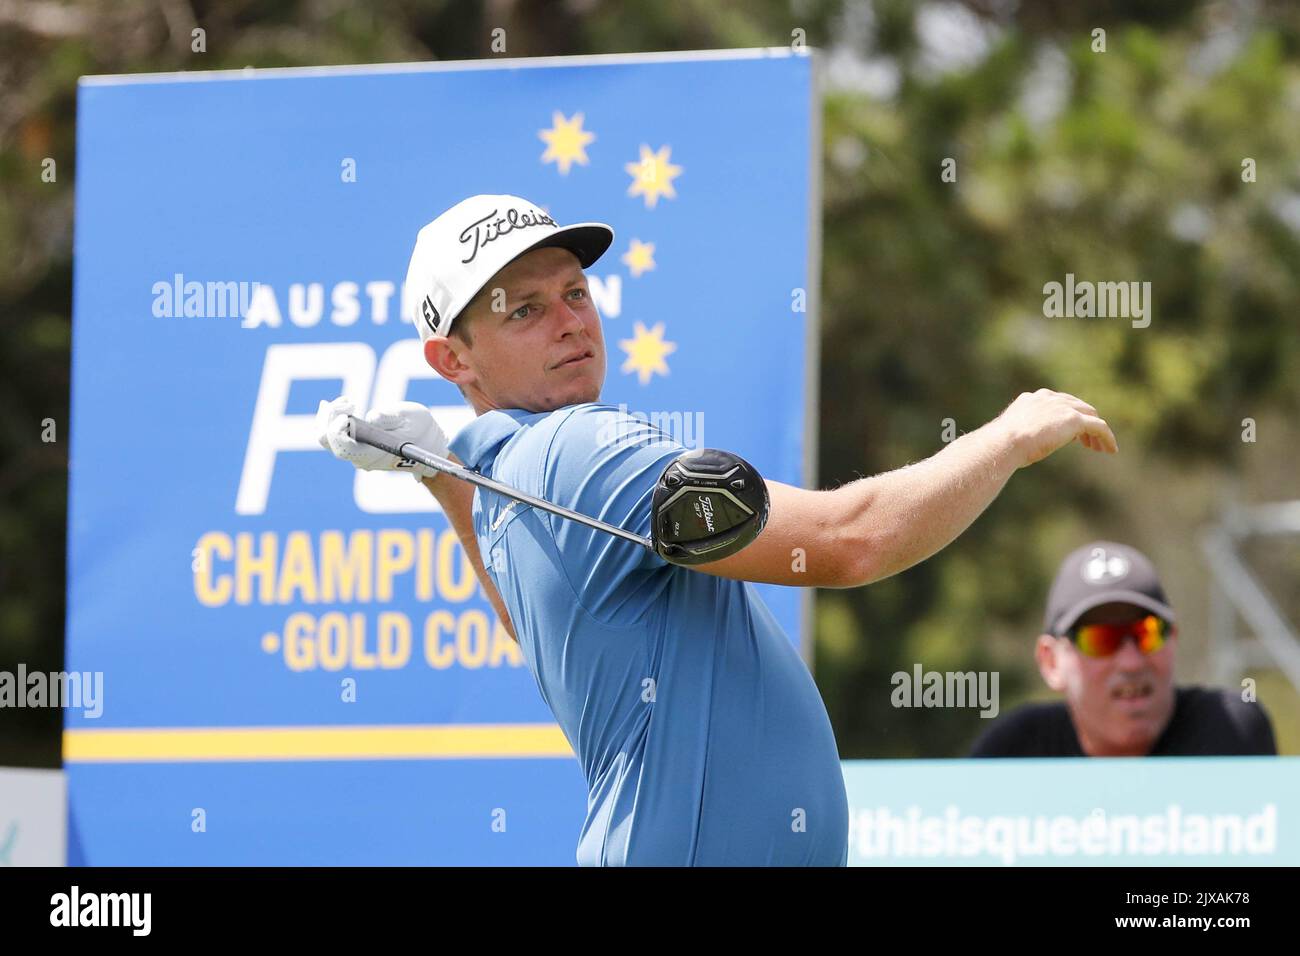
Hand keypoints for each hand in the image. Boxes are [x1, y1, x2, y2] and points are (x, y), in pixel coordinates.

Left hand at [316, 398, 449, 478]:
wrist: (429, 448)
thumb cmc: (421, 431)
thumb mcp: (412, 417)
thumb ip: (391, 417)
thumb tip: (371, 417)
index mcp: (373, 453)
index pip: (342, 447)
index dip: (336, 427)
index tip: (350, 410)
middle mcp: (360, 458)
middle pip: (327, 441)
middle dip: (329, 417)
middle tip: (347, 401)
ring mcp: (356, 454)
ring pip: (327, 438)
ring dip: (329, 416)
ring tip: (344, 401)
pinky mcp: (356, 447)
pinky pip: (334, 436)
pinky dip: (333, 419)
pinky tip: (343, 405)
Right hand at [992, 389, 1117, 467]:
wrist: (1004, 442)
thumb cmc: (1001, 445)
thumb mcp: (1012, 435)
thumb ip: (1022, 433)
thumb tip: (1022, 446)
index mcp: (1032, 399)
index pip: (1058, 402)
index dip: (1067, 416)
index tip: (1070, 433)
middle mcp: (1049, 398)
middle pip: (1077, 406)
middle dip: (1084, 422)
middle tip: (1087, 441)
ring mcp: (1063, 407)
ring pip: (1090, 415)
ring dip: (1097, 432)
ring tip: (1100, 448)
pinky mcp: (1074, 419)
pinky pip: (1099, 427)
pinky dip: (1107, 438)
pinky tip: (1111, 450)